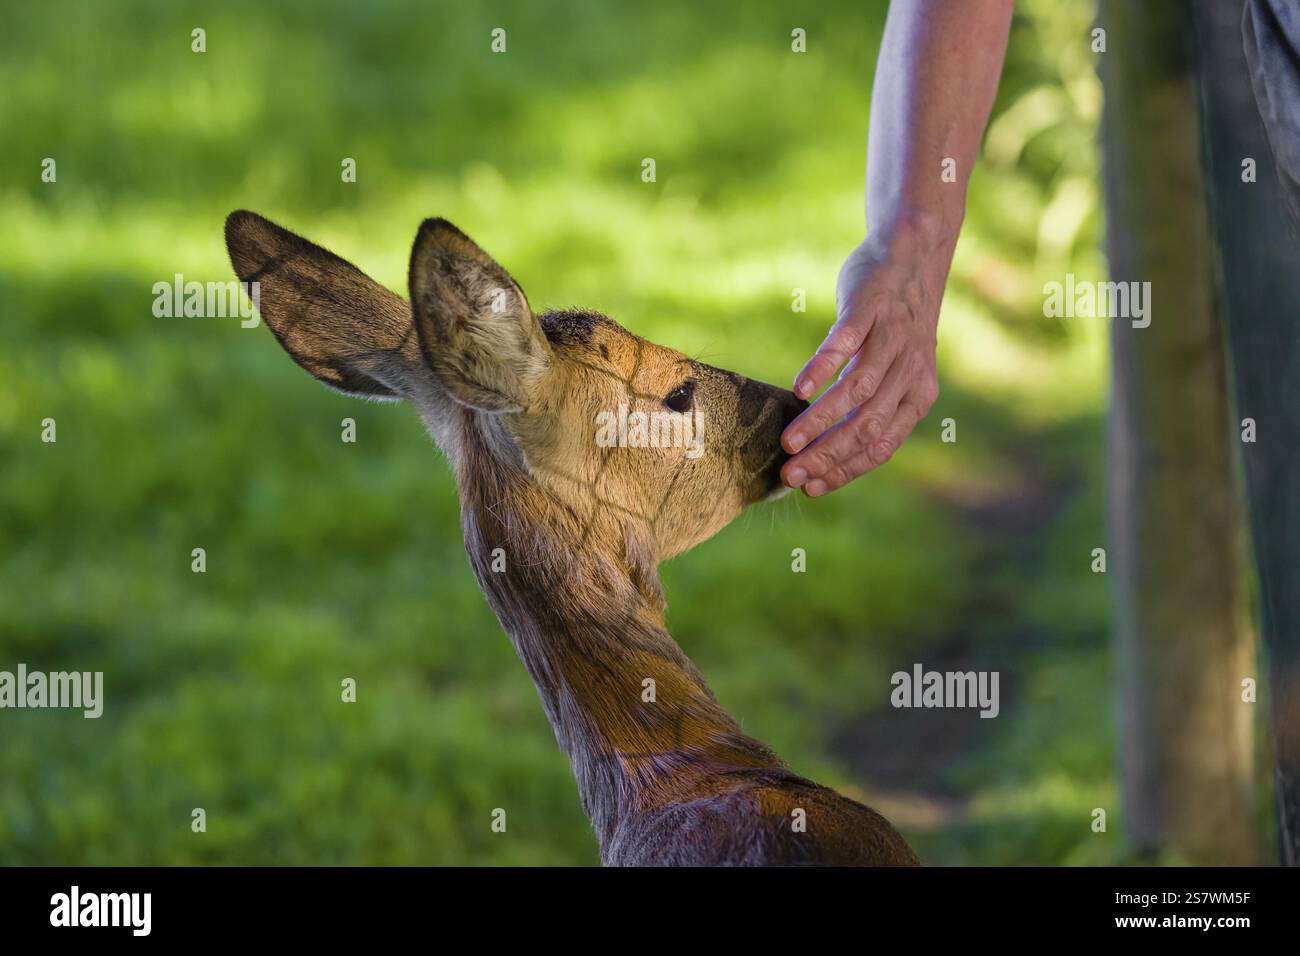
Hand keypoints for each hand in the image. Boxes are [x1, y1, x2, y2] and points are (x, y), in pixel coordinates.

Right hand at [781, 231, 943, 495]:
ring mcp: (890, 339)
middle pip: (867, 426)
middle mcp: (908, 372)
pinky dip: (823, 369)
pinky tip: (800, 389)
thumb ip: (871, 407)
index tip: (810, 487)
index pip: (880, 447)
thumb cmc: (893, 323)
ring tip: (788, 442)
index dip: (845, 471)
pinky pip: (846, 344)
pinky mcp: (870, 309)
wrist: (913, 254)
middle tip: (790, 473)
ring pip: (857, 392)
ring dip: (820, 421)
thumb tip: (827, 450)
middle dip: (827, 455)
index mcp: (916, 396)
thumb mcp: (896, 369)